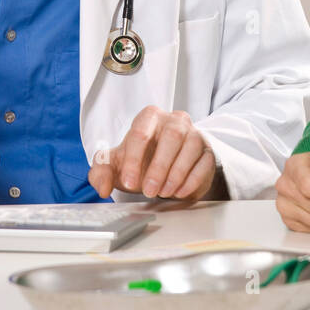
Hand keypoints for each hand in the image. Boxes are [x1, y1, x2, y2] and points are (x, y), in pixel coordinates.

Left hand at [88, 106, 216, 202]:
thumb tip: (102, 186)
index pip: (140, 133)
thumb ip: (101, 172)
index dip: (133, 159)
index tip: (128, 181)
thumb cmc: (139, 162)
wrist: (164, 170)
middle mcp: (174, 120)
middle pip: (170, 137)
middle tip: (148, 190)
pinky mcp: (207, 151)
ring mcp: (194, 134)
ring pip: (190, 147)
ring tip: (163, 192)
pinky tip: (179, 192)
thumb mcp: (116, 165)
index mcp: (149, 117)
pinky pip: (204, 162)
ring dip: (176, 174)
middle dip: (158, 167)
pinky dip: (192, 180)